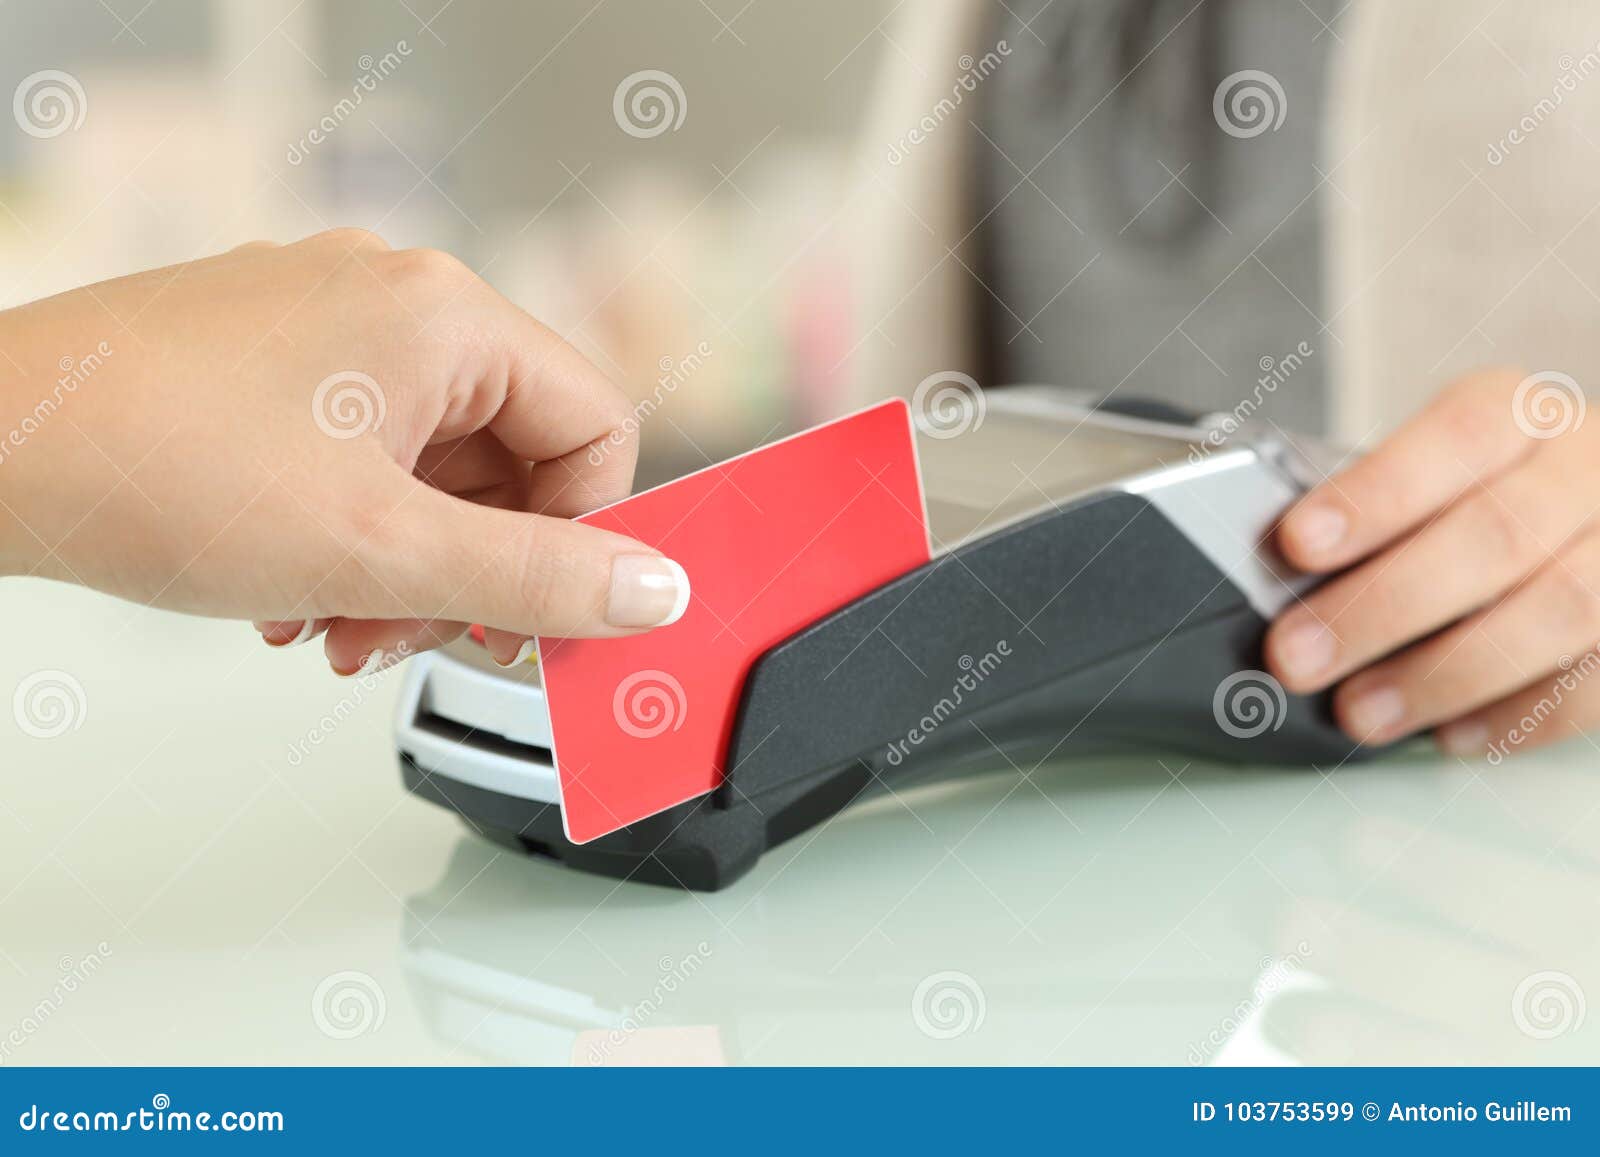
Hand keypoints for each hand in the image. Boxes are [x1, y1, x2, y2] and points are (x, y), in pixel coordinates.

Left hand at [0, 230, 687, 673]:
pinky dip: (349, 532)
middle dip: (469, 570)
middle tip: (412, 638)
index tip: (537, 616)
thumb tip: (653, 590)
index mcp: (447, 314)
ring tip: (336, 626)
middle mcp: (394, 297)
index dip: (583, 538)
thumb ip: (535, 578)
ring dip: (404, 566)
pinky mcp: (273, 358)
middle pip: (511, 456)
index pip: (596, 428)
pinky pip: (363, 454)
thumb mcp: (380, 550)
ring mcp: (326, 322)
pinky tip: (294, 590)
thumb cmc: (151, 464)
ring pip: (433, 466)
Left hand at [1265, 366, 1597, 758]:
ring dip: (1444, 673)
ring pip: (1558, 609)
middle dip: (1383, 605)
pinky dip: (1517, 714)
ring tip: (1361, 710)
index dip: (1375, 494)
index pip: (1455, 438)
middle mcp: (1588, 471)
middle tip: (1299, 655)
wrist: (1589, 520)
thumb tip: (1280, 584)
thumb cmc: (1482, 502)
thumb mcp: (1428, 480)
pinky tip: (1450, 731)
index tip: (1297, 541)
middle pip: (1495, 535)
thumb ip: (1370, 518)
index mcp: (1520, 417)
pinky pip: (1596, 680)